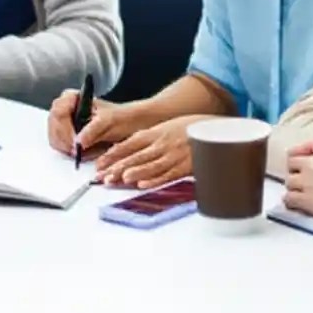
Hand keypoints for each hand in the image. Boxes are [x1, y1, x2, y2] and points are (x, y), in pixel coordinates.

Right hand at [46, 89, 141, 156]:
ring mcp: (65, 121)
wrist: (132, 124)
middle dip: (64, 141)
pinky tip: (80, 153)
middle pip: (53, 126)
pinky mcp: (67, 134)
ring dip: (66, 147)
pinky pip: (59, 144)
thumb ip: (93, 130)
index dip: (65, 130)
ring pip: (54, 137)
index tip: (76, 143)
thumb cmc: (122, 118)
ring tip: (82, 152)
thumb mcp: (109, 122)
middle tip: (77, 152)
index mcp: (73, 98)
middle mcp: (66, 108)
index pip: (59, 113)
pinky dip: (68, 151)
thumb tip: (79, 141)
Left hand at [93, 115, 210, 188]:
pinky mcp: (185, 167)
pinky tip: (143, 184)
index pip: (129, 144)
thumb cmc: (187, 130)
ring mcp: (173, 156)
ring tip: (121, 179)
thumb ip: (147, 140)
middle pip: (137, 156)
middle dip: (119, 168)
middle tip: (104, 177)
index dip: (113, 155)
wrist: (212, 129)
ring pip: (150, 166)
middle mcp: (161, 144)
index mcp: (155, 133)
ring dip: (135, 172)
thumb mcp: (164, 129)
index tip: (100, 164)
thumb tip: (126, 152)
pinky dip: (155, 179)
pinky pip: (168, 175)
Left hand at [282, 138, 312, 218]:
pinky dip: (292, 201)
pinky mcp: (308, 200)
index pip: (293, 153)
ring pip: (289, 184)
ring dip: (295, 188)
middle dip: (297, 174)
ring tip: (306, 194)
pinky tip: (302, 204)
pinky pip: (289, 199)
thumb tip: (306, 154)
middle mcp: (309, 163)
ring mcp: (307, 182)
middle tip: (308, 183)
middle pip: (290, 169)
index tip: (303, 168)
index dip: (298, 162)